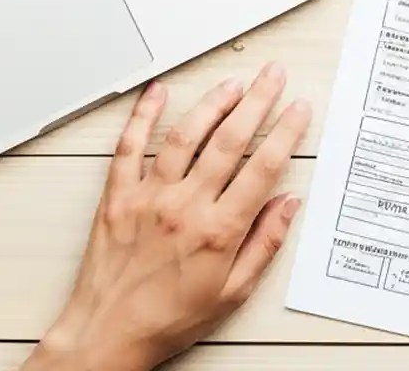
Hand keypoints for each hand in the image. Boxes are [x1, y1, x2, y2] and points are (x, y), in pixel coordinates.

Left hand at [23, 63, 309, 370]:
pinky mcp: (118, 196)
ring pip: (185, 135)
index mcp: (219, 230)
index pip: (262, 168)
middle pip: (229, 140)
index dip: (286, 132)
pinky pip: (130, 146)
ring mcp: (149, 197)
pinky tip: (159, 94)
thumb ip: (265, 244)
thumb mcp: (233, 293)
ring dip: (212, 103)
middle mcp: (185, 206)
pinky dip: (144, 115)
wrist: (109, 333)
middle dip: (257, 101)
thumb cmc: (169, 319)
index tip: (299, 111)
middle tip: (273, 76)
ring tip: (233, 84)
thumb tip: (288, 205)